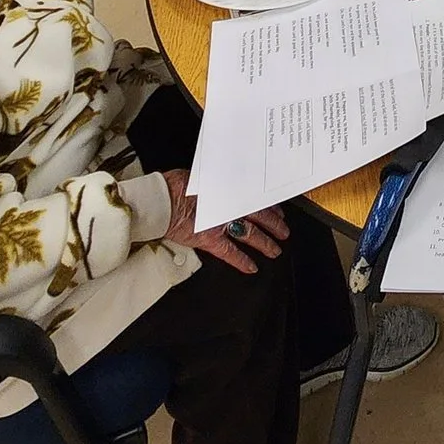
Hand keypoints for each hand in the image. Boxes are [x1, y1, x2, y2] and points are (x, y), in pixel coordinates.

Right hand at [162, 176, 288, 272]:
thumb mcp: (202, 176)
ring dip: (265, 242)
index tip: (278, 209)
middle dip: (274, 224)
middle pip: (259, 215)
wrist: (159, 200)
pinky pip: (230, 253)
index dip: (269, 205)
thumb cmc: (174, 186)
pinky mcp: (209, 239)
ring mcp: (220, 224)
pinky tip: (252, 267)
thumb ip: (217, 182)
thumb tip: (226, 181)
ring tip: (275, 250)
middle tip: (284, 231)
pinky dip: (241, 261)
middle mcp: (229, 206)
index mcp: (228, 189)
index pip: (256, 197)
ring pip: (250, 233)